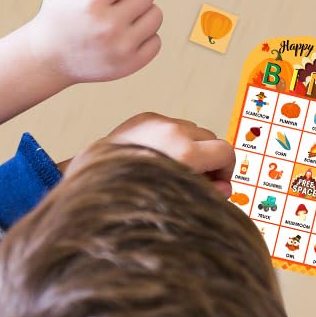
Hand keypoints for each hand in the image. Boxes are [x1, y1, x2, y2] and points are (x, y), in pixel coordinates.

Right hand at [27, 0, 162, 84]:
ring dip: (142, 13)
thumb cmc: (59, 16)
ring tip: (121, 18)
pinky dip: (144, 37)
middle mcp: (108, 26)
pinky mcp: (131, 65)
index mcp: (90, 3)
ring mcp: (121, 49)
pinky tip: (124, 37)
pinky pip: (156, 41)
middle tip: (115, 2)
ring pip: (155, 16)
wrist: (47, 60)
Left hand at [101, 112, 235, 193]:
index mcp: (184, 153)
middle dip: (207, 158)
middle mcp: (173, 131)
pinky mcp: (144, 117)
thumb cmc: (132, 195)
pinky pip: (170, 125)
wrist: (89, 182)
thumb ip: (208, 192)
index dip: (226, 169)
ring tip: (171, 167)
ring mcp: (157, 121)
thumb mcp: (179, 199)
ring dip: (189, 146)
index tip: (217, 182)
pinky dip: (169, 140)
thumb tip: (225, 187)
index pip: (226, 151)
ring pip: (191, 130)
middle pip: (210, 138)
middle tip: (194, 178)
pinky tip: (155, 157)